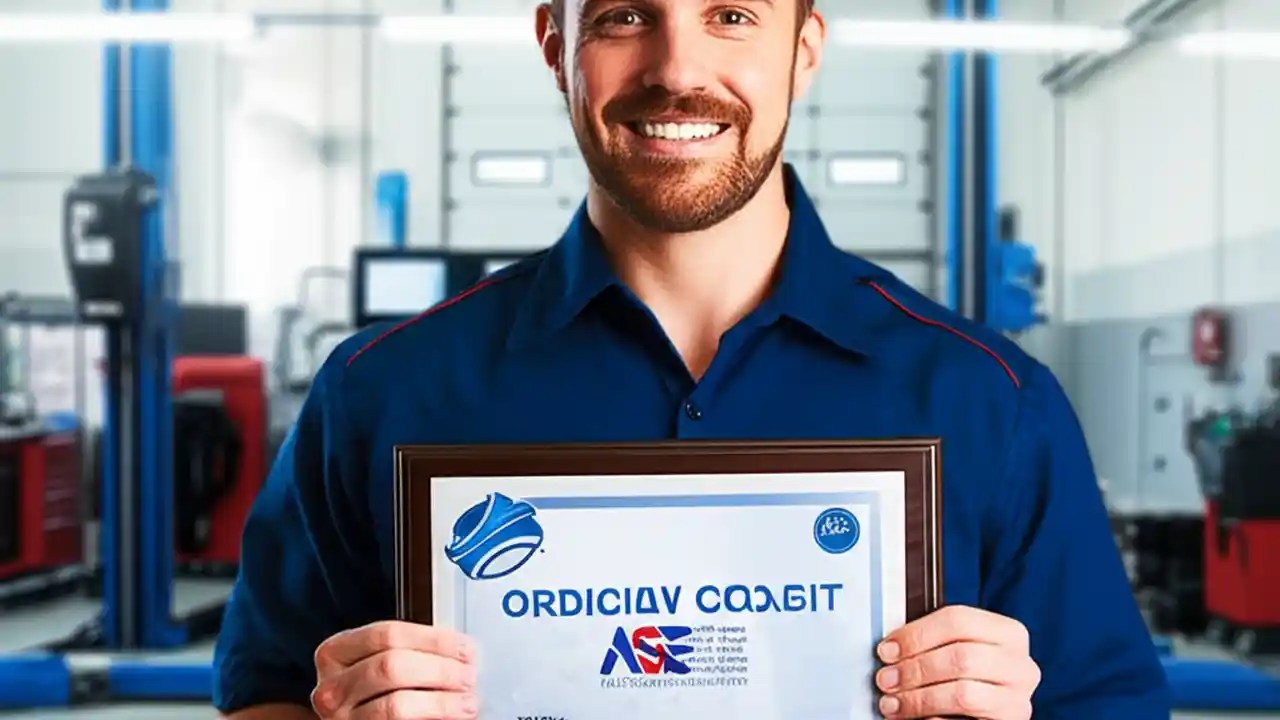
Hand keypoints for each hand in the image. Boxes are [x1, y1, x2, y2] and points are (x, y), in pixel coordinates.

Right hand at [309, 621, 478, 719]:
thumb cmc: (375, 696)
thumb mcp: (378, 667)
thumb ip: (409, 653)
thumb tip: (461, 651)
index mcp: (336, 652)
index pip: (387, 634)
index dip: (432, 639)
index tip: (464, 647)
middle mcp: (331, 686)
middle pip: (392, 665)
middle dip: (440, 669)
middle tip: (469, 675)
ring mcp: (339, 717)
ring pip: (396, 703)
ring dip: (441, 701)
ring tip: (467, 700)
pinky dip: (432, 716)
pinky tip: (452, 715)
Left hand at [874, 605, 1039, 718]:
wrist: (989, 712)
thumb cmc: (971, 676)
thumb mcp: (959, 649)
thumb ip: (934, 641)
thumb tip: (891, 648)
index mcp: (1008, 634)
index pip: (958, 620)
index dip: (916, 635)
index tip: (888, 650)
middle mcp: (1020, 666)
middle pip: (961, 657)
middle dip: (915, 669)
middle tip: (886, 679)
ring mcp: (1018, 700)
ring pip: (964, 693)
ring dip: (919, 699)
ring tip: (894, 704)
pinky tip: (917, 719)